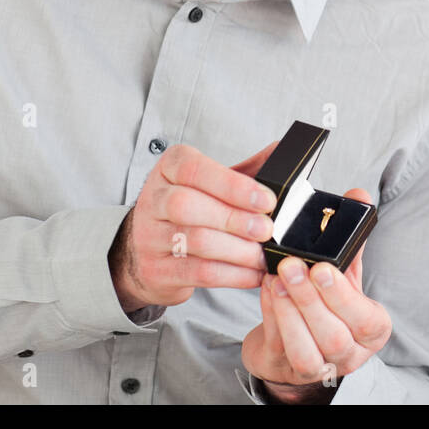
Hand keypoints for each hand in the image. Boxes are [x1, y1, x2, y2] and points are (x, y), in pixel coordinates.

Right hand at [108, 142, 279, 310]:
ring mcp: (149, 237)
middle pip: (186, 205)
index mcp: (169, 169)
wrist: (147, 252)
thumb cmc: (188, 211)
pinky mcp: (157, 270)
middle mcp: (153, 199)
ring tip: (262, 254)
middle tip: (266, 229)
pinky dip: (232, 275)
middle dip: (233, 218)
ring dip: (237, 250)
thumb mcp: (211, 183)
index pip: (193, 169)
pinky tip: (253, 273)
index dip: (231, 185)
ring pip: (195, 241)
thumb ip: (245, 170)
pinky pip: (198, 272)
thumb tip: (282, 153)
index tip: (266, 199)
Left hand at [241, 188, 390, 403]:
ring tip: (276, 277)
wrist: (299, 340)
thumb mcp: (345, 274)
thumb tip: (358, 195)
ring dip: (288, 310)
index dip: (342, 295)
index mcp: (372, 330)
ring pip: (305, 349)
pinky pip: (278, 344)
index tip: (322, 267)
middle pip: (334, 335)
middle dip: (310, 299)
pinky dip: (271, 314)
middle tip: (292, 265)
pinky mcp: (284, 369)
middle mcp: (349, 354)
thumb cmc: (327, 304)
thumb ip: (351, 238)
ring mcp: (317, 368)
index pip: (366, 319)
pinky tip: (267, 289)